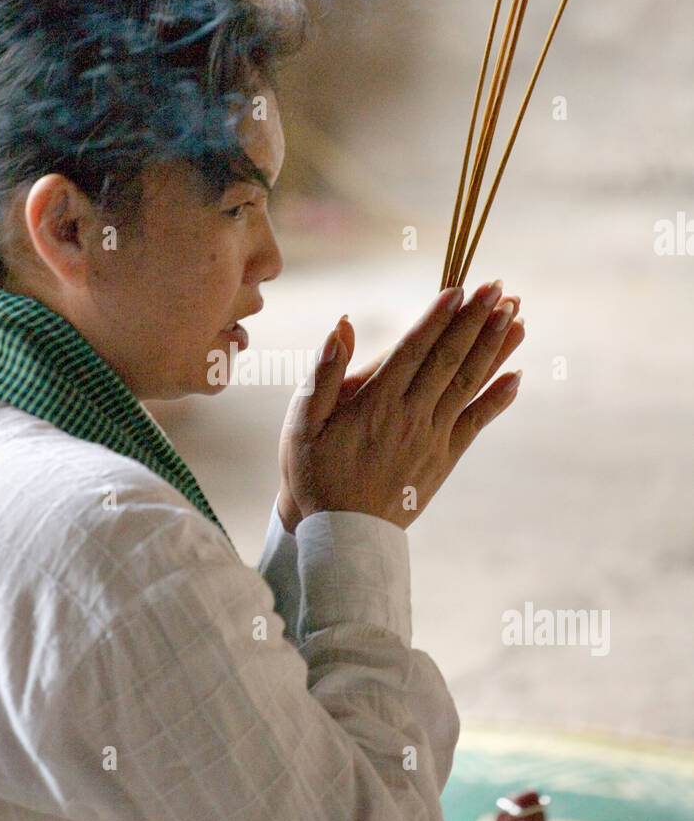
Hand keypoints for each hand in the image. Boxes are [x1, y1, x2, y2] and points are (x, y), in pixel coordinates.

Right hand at [277, 282, 524, 533]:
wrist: (339, 533)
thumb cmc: (312, 472)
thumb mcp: (302, 422)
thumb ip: (324, 372)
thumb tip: (343, 325)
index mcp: (376, 402)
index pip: (415, 348)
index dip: (439, 316)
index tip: (462, 288)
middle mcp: (411, 415)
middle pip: (450, 359)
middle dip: (476, 320)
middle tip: (500, 289)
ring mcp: (432, 438)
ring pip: (469, 384)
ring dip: (495, 348)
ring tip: (516, 317)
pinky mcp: (444, 459)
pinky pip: (476, 422)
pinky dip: (498, 398)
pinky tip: (517, 375)